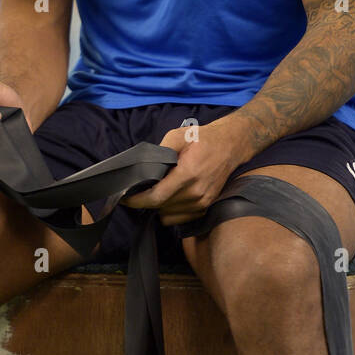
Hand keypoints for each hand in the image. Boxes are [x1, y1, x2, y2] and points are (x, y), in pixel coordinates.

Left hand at [124, 118, 248, 225]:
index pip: (156, 197)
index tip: (124, 197)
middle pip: (160, 207)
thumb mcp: (178, 136)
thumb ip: (159, 151)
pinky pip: (179, 218)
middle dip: (145, 201)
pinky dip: (170, 211)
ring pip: (168, 215)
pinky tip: (169, 197)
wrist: (230, 145)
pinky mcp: (205, 207)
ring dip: (158, 206)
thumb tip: (142, 167)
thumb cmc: (202, 139)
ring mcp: (202, 203)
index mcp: (188, 174)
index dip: (137, 200)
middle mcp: (196, 193)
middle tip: (137, 190)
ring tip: (156, 191)